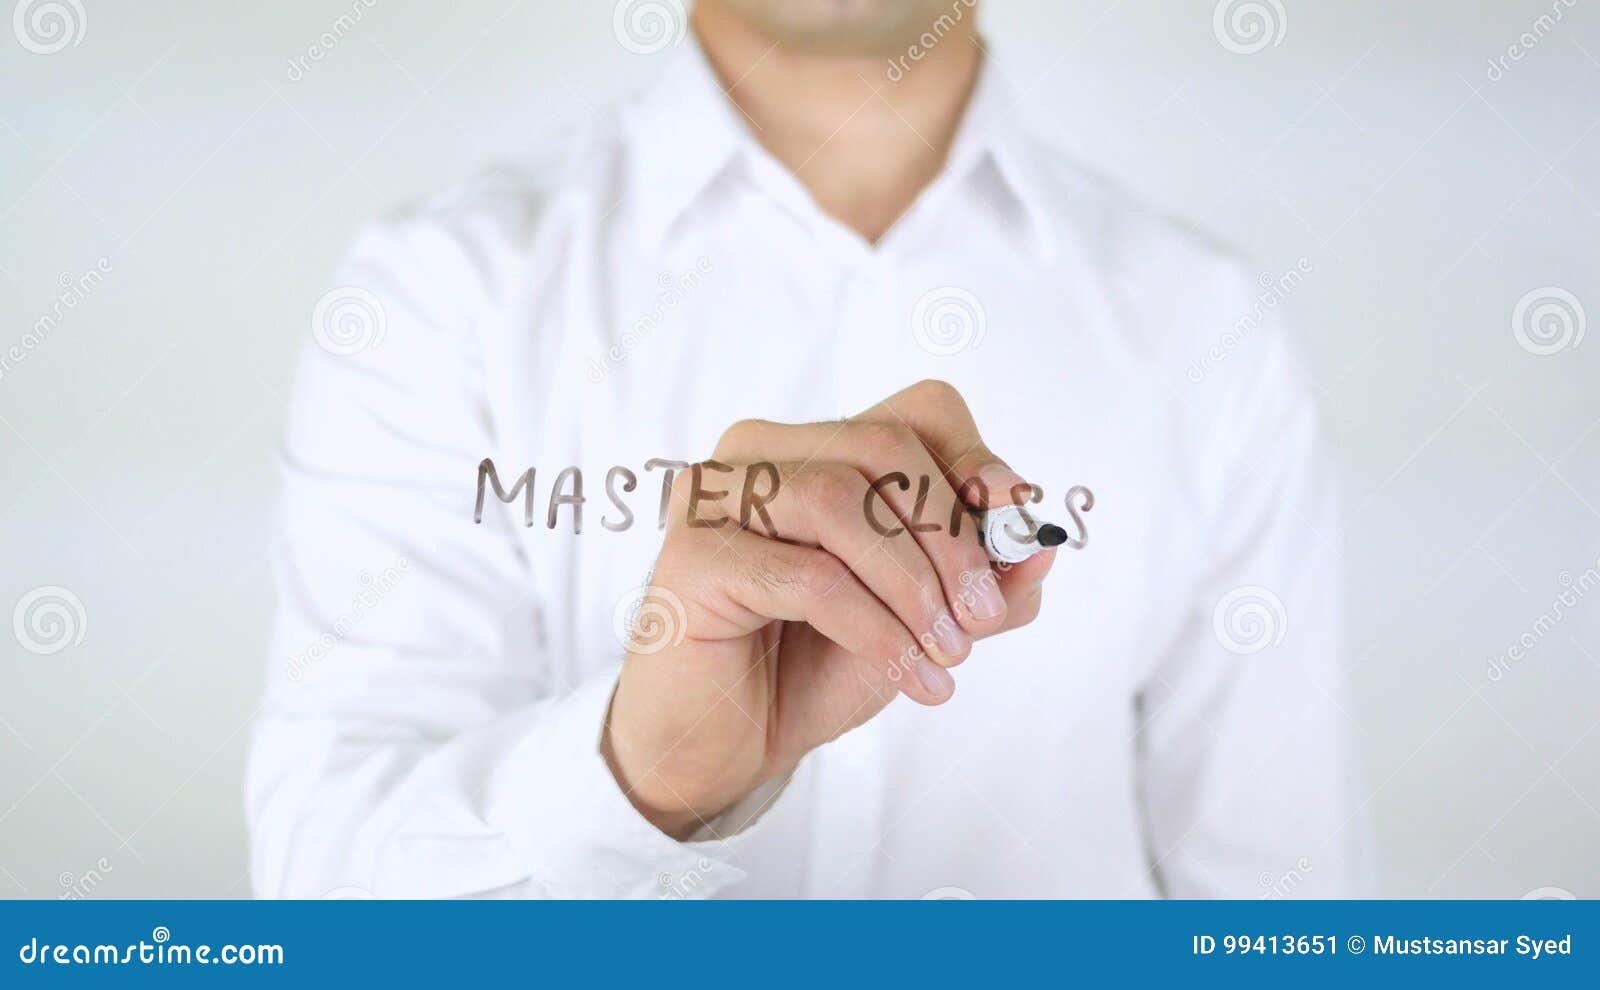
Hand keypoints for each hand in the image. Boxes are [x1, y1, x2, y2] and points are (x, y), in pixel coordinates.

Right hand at [602, 380, 1057, 836]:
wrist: (723, 749)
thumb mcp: (922, 621)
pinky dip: (876, 629)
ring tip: (945, 652)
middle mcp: (759, 453)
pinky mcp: (692, 556)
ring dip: (914, 585)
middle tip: (980, 617)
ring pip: (842, 501)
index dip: (976, 461)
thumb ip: (984, 583)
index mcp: (815, 448)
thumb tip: (1042, 544)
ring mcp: (716, 496)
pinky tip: (907, 673)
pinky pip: (809, 577)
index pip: (916, 413)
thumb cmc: (811, 669)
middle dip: (951, 535)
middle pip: (884, 446)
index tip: (1016, 529)